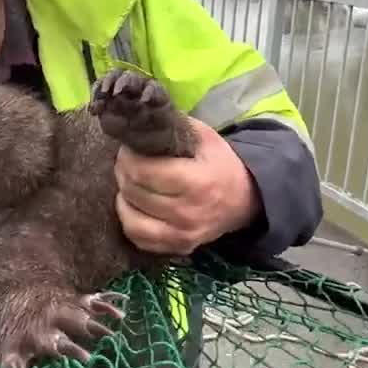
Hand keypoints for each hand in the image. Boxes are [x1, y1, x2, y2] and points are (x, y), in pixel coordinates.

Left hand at [113, 117, 259, 254]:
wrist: (244, 200)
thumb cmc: (220, 164)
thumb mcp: (205, 138)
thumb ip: (173, 128)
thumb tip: (139, 119)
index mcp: (197, 182)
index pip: (144, 171)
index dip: (128, 157)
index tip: (128, 148)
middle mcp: (188, 213)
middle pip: (134, 192)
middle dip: (124, 172)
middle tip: (127, 162)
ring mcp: (182, 235)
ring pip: (130, 218)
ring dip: (123, 197)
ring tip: (130, 183)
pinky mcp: (177, 248)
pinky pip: (138, 238)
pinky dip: (130, 220)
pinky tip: (135, 205)